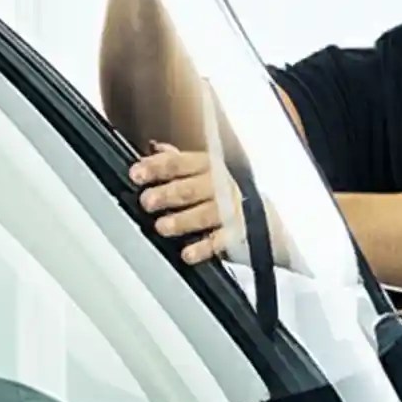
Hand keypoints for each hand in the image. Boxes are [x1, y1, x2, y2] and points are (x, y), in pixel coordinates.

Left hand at [131, 142, 242, 263]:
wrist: (264, 221)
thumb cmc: (227, 194)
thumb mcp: (205, 171)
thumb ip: (179, 161)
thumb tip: (155, 148)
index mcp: (210, 166)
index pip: (180, 163)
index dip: (157, 167)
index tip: (137, 174)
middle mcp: (222, 185)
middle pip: (191, 187)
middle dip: (168, 193)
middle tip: (147, 201)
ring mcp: (232, 209)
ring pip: (205, 213)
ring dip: (182, 220)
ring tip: (162, 227)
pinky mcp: (238, 234)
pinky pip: (220, 240)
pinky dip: (203, 247)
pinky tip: (187, 253)